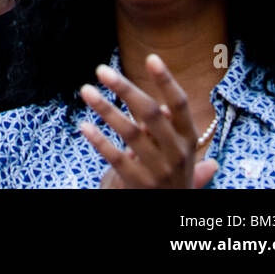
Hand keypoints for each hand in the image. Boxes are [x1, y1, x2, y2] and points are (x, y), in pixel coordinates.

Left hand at [79, 55, 218, 189]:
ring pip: (130, 133)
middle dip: (125, 89)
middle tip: (101, 70)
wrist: (170, 216)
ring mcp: (159, 171)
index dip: (167, 81)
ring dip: (106, 109)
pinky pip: (116, 158)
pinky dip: (99, 141)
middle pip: (151, 113)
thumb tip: (168, 107)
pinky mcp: (139, 185)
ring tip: (86, 91)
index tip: (150, 58)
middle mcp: (178, 153)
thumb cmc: (173, 177)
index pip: (180, 104)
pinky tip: (85, 126)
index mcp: (189, 139)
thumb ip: (174, 130)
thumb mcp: (182, 155)